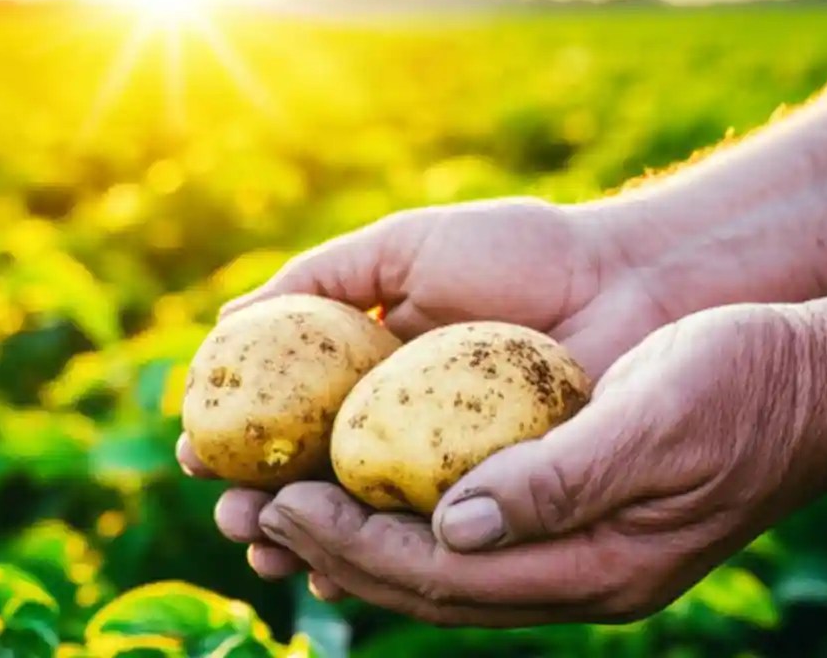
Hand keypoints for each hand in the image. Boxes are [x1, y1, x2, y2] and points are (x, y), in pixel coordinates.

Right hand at [178, 198, 682, 593]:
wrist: (628, 281)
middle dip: (262, 510)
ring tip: (269, 552)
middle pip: (312, 484)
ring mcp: (446, 472)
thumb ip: (322, 276)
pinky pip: (431, 550)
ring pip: (361, 527)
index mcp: (372, 371)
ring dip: (307, 547)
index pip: (288, 419)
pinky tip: (339, 577)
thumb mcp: (407, 249)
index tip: (198, 456)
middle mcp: (400, 428)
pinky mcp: (497, 506)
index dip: (238, 444)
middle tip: (233, 520)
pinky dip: (381, 569)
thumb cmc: (521, 253)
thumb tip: (226, 320)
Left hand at [249, 304, 826, 624]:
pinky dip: (406, 523)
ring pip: (444, 571)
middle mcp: (581, 577)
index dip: (356, 541)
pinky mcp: (578, 523)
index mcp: (601, 566)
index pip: (450, 574)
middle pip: (431, 585)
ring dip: (357, 542)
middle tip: (249, 510)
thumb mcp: (659, 419)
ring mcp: (581, 556)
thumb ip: (561, 479)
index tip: (282, 501)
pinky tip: (364, 496)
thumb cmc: (746, 382)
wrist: (819, 380)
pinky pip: (472, 541)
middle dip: (335, 549)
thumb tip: (453, 523)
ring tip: (276, 513)